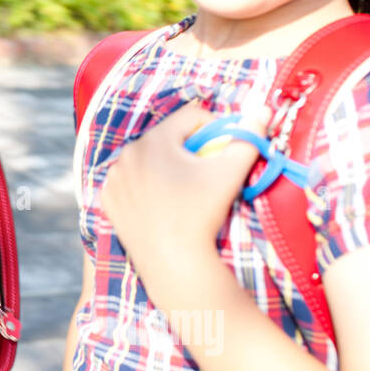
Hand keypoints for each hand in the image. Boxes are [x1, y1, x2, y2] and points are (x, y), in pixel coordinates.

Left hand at [100, 101, 267, 311]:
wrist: (173, 261)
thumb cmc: (203, 213)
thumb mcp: (230, 173)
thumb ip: (247, 138)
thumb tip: (262, 109)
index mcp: (154, 139)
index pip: (191, 117)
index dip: (214, 129)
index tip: (223, 151)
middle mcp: (127, 152)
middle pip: (168, 138)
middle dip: (189, 149)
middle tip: (205, 174)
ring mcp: (113, 177)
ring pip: (147, 159)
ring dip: (166, 166)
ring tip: (183, 190)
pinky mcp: (107, 199)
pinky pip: (130, 182)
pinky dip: (145, 187)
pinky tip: (160, 203)